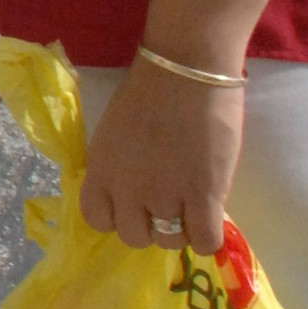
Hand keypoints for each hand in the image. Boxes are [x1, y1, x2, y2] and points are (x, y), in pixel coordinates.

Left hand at [78, 56, 245, 254]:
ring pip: (170, 241)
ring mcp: (165, 195)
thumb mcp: (114, 131)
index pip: (96, 219)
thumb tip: (132, 193)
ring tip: (193, 204)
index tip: (133, 204)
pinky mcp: (204, 195)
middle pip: (134, 236)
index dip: (118, 216)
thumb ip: (117, 166)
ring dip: (182, 228)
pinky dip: (208, 236)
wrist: (186, 67)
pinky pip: (204, 241)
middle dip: (151, 225)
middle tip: (168, 203)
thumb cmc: (151, 88)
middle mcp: (127, 188)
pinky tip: (211, 215)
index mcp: (100, 168)